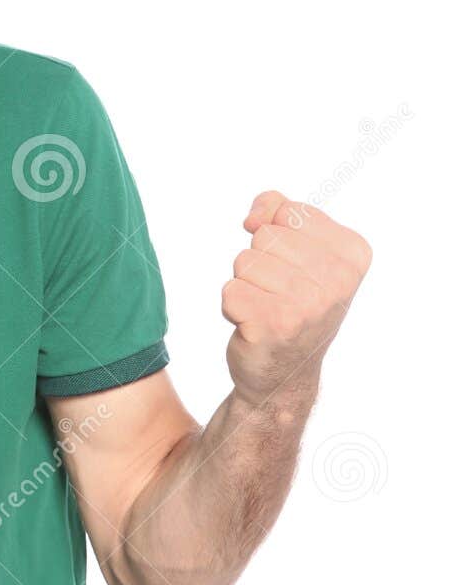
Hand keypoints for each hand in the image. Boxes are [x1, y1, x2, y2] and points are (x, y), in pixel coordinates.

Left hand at [222, 190, 371, 409]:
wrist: (284, 374)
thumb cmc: (291, 305)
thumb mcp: (299, 250)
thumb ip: (278, 210)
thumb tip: (254, 218)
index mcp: (353, 253)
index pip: (289, 212)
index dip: (278, 240)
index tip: (296, 273)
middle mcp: (338, 279)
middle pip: (265, 235)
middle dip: (260, 263)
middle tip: (279, 295)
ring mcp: (309, 303)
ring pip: (244, 261)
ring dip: (246, 286)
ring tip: (267, 309)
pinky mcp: (275, 324)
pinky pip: (230, 290)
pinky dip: (233, 308)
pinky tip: (254, 326)